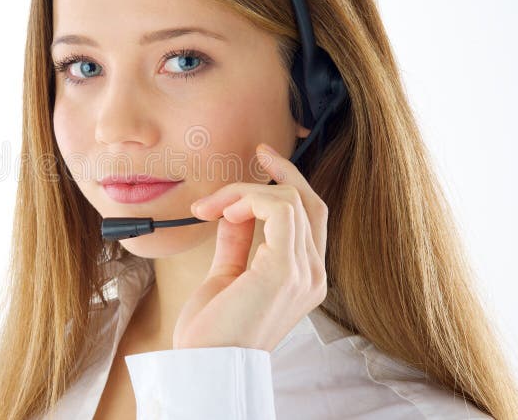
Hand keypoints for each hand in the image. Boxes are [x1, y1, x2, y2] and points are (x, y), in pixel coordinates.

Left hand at [172, 143, 328, 351]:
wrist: (205, 365)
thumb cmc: (212, 330)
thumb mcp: (226, 275)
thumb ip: (237, 243)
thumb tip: (235, 212)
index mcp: (302, 278)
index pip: (309, 218)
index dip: (290, 183)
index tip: (263, 162)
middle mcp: (312, 275)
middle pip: (310, 203)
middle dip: (283, 172)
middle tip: (257, 154)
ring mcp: (304, 273)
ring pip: (288, 200)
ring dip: (244, 192)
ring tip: (212, 207)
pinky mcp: (286, 270)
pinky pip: (277, 208)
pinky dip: (247, 199)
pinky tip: (223, 212)